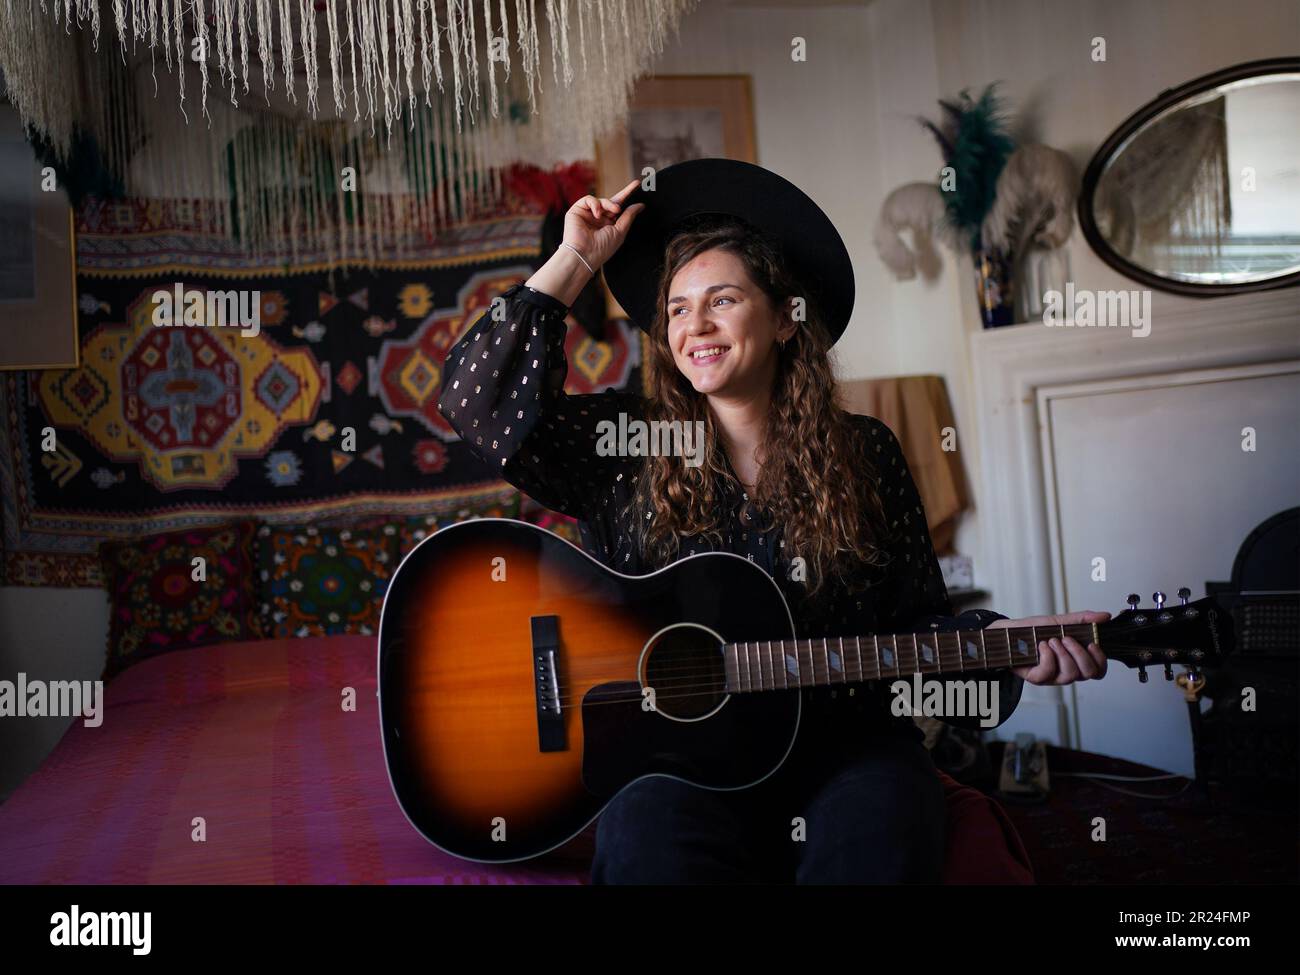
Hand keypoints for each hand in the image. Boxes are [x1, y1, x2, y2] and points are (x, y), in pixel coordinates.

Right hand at [563, 178, 644, 271]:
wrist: (584, 255)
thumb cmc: (602, 248)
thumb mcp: (620, 231)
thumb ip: (629, 216)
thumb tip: (640, 205)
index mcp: (608, 225)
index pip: (618, 209)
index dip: (627, 197)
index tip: (637, 186)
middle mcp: (598, 219)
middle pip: (611, 202)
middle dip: (623, 194)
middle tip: (635, 186)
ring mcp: (587, 214)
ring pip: (601, 200)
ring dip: (609, 204)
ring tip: (615, 211)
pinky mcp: (577, 211)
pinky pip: (588, 199)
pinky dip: (595, 204)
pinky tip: (597, 214)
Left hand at [986, 611, 1110, 685]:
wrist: (1009, 633)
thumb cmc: (1034, 630)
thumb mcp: (1060, 622)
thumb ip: (1082, 620)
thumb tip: (1105, 616)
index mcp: (1076, 660)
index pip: (1098, 670)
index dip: (1100, 660)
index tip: (1092, 643)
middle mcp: (1067, 670)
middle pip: (1088, 674)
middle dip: (1080, 654)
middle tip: (1066, 638)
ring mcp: (1052, 676)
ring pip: (1070, 675)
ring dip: (1063, 654)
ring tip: (1051, 640)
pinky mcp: (1037, 678)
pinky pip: (1048, 673)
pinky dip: (1047, 657)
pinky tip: (1041, 646)